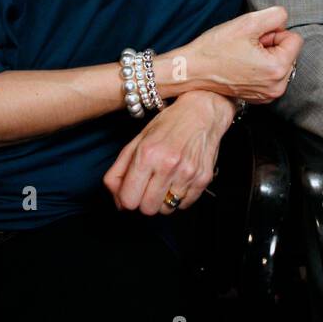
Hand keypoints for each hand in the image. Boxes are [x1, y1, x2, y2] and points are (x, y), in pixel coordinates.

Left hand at [103, 90, 234, 214]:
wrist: (202, 111)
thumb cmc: (167, 125)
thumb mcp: (136, 142)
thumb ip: (119, 171)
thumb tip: (118, 202)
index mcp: (147, 155)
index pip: (129, 200)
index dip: (127, 199)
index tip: (132, 190)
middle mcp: (168, 165)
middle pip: (147, 209)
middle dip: (145, 201)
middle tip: (149, 186)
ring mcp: (188, 173)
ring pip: (166, 210)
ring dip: (163, 200)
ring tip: (166, 181)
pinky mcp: (203, 179)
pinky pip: (184, 205)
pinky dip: (179, 197)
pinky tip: (179, 180)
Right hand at [158, 5, 303, 102]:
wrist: (193, 71)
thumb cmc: (215, 49)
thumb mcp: (248, 22)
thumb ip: (276, 16)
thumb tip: (284, 22)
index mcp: (278, 68)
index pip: (294, 39)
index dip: (274, 33)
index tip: (254, 38)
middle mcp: (278, 86)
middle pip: (289, 52)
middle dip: (271, 45)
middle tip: (246, 47)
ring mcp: (269, 95)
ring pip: (280, 62)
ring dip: (266, 56)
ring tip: (243, 57)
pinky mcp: (261, 98)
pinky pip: (271, 75)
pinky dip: (261, 68)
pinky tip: (242, 66)